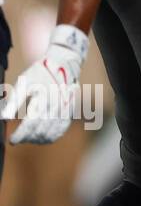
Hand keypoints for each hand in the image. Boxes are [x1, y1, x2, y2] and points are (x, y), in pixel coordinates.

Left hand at [1, 25, 86, 144]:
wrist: (62, 65)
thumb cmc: (39, 74)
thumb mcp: (24, 83)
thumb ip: (13, 102)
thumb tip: (4, 119)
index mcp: (43, 98)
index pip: (31, 124)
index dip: (20, 135)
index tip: (12, 140)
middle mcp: (56, 105)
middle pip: (41, 131)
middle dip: (27, 138)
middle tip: (18, 139)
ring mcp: (64, 109)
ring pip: (52, 133)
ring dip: (38, 140)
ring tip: (28, 139)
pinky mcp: (69, 111)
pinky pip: (61, 129)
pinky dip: (52, 137)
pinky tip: (42, 139)